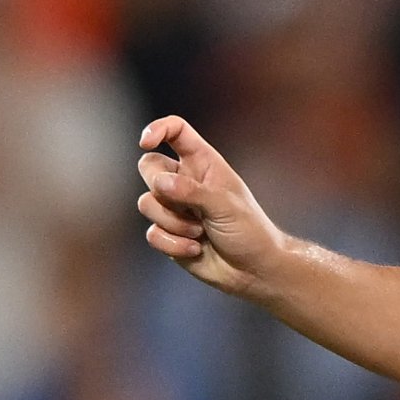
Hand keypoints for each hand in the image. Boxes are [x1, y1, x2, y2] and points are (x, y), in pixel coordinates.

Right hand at [136, 116, 287, 296]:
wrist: (254, 270)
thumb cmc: (249, 232)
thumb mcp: (226, 206)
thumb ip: (192, 192)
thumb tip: (160, 183)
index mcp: (204, 163)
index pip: (176, 131)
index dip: (157, 129)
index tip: (145, 142)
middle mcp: (185, 181)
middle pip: (148, 166)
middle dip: (161, 188)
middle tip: (187, 205)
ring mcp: (175, 208)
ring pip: (146, 203)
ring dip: (174, 223)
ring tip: (201, 232)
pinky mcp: (169, 234)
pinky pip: (152, 233)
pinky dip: (173, 244)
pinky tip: (196, 250)